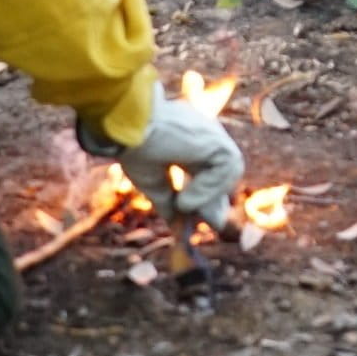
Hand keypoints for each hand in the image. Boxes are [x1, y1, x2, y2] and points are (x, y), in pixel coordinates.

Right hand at [117, 82, 244, 230]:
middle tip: (210, 223)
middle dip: (215, 200)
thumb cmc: (134, 147)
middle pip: (223, 171)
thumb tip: (176, 228)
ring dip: (208, 194)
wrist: (127, 127)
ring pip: (229, 171)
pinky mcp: (216, 138)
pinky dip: (207, 188)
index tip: (203, 218)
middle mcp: (205, 134)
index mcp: (190, 140)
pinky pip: (227, 168)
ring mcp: (212, 133)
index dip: (207, 195)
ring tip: (181, 205)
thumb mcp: (152, 182)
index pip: (208, 170)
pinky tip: (183, 198)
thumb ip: (168, 202)